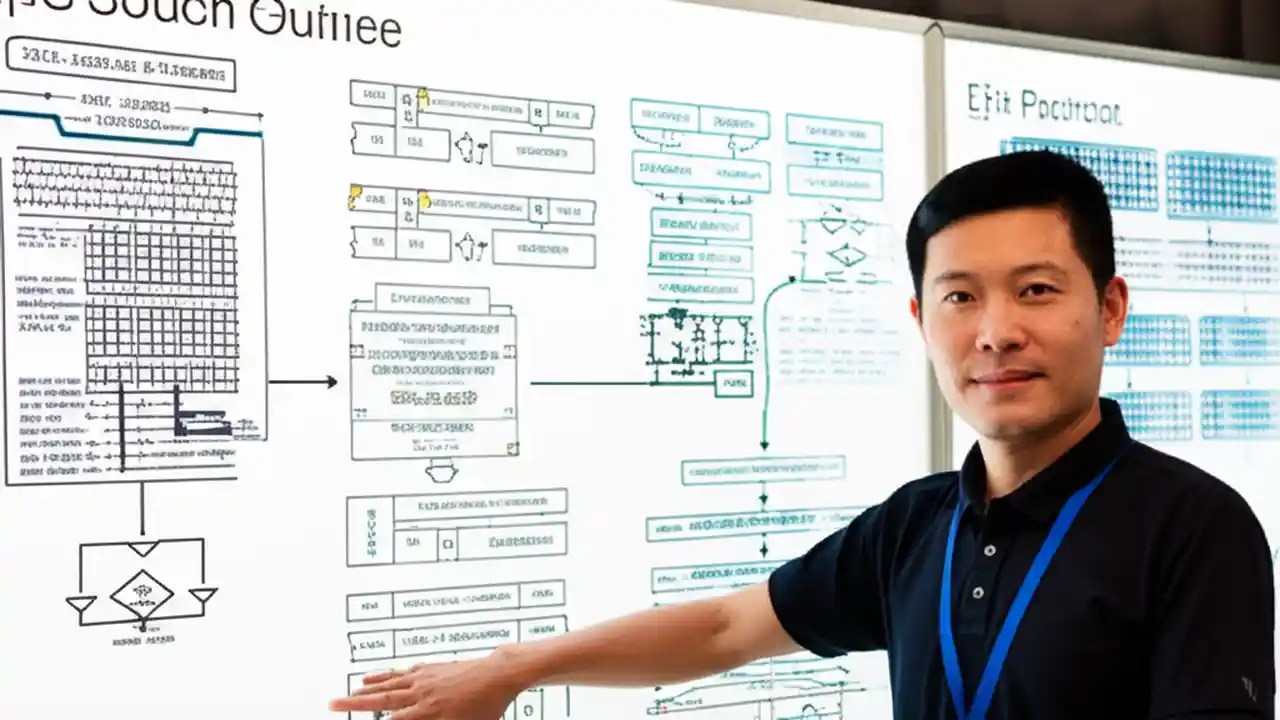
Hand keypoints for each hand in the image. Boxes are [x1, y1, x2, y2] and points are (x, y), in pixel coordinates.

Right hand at [329, 655, 522, 719]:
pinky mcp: (430, 668)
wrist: (498, 674)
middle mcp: (421, 693)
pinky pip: (400, 672)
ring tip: (346, 694)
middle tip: (331, 704)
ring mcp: (424, 678)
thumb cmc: (487, 708)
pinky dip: (384, 675)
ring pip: (388, 683)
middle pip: (381, 699)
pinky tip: (373, 677)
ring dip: (365, 689)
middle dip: (354, 703)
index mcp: (428, 713)